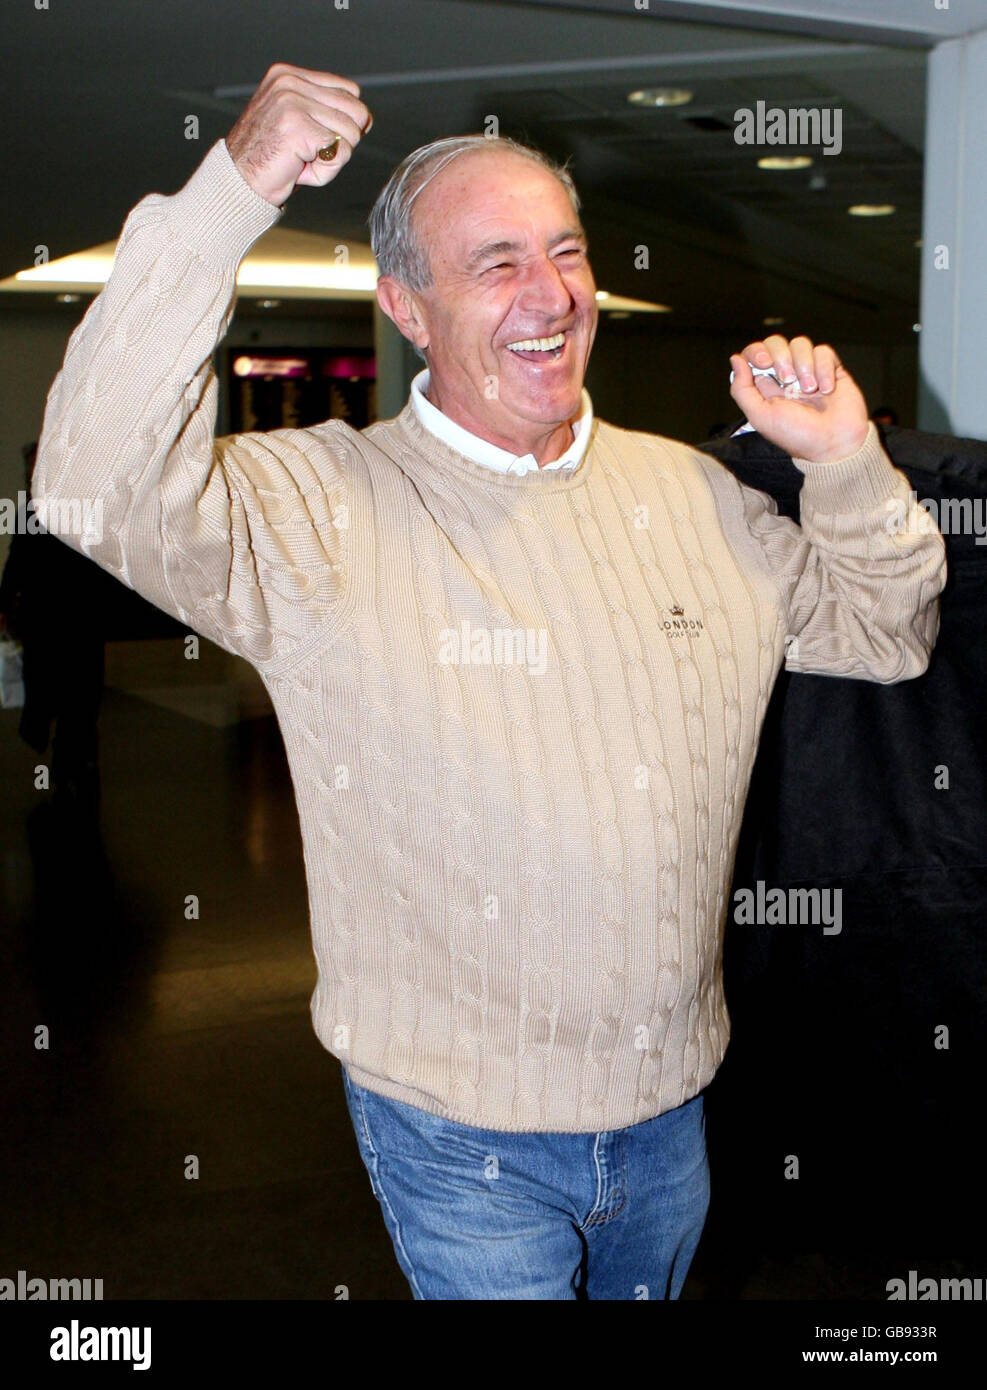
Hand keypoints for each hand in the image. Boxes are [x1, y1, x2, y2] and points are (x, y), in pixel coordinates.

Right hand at [226, 62, 372, 206]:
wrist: (239, 181)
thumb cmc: (271, 158)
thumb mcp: (300, 124)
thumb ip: (328, 114)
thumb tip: (367, 119)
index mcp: (289, 75)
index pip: (349, 91)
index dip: (346, 121)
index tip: (319, 139)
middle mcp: (290, 83)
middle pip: (355, 111)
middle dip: (342, 141)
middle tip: (313, 154)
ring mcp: (292, 102)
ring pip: (350, 133)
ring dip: (332, 158)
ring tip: (304, 161)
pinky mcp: (298, 127)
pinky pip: (340, 152)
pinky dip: (327, 171)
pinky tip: (301, 169)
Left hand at [729, 335, 869, 462]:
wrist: (834, 442)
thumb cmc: (796, 435)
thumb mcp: (760, 417)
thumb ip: (742, 390)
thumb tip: (735, 359)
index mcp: (765, 385)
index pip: (754, 353)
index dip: (756, 351)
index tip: (764, 364)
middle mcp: (786, 375)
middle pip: (776, 342)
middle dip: (781, 357)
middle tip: (788, 379)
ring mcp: (808, 370)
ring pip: (800, 343)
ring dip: (804, 365)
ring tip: (810, 390)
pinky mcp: (830, 368)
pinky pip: (823, 351)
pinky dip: (824, 369)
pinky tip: (826, 389)